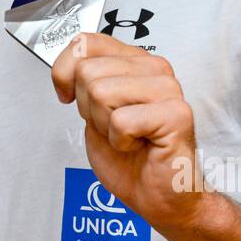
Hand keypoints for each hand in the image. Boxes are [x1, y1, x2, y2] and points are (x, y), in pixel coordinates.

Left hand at [51, 32, 202, 233]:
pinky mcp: (176, 114)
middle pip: (88, 71)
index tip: (67, 96)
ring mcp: (168, 88)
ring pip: (101, 92)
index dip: (64, 71)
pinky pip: (121, 120)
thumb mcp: (93, 113)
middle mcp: (154, 68)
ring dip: (105, 126)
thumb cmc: (131, 160)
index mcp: (134, 61)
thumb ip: (84, 82)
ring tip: (128, 137)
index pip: (86, 42)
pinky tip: (140, 146)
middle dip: (88, 109)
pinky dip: (120, 142)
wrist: (158, 198)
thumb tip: (67, 66)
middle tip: (114, 128)